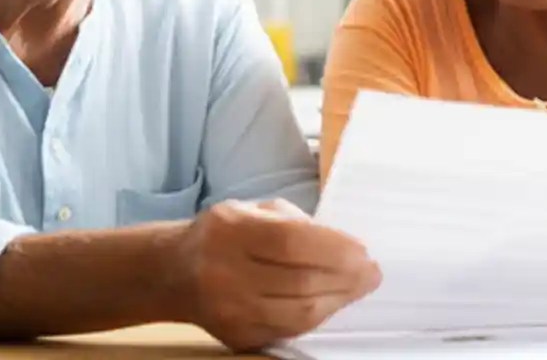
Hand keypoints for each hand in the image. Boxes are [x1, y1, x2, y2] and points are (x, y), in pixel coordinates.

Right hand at [171, 198, 380, 351]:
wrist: (175, 273)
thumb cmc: (225, 234)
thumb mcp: (254, 210)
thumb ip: (296, 224)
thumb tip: (347, 249)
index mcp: (230, 230)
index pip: (292, 243)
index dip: (335, 249)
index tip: (364, 251)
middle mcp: (224, 273)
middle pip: (300, 282)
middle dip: (345, 278)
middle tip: (372, 272)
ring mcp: (229, 311)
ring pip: (298, 313)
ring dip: (338, 300)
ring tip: (359, 286)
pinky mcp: (236, 336)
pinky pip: (289, 330)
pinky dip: (318, 315)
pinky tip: (332, 301)